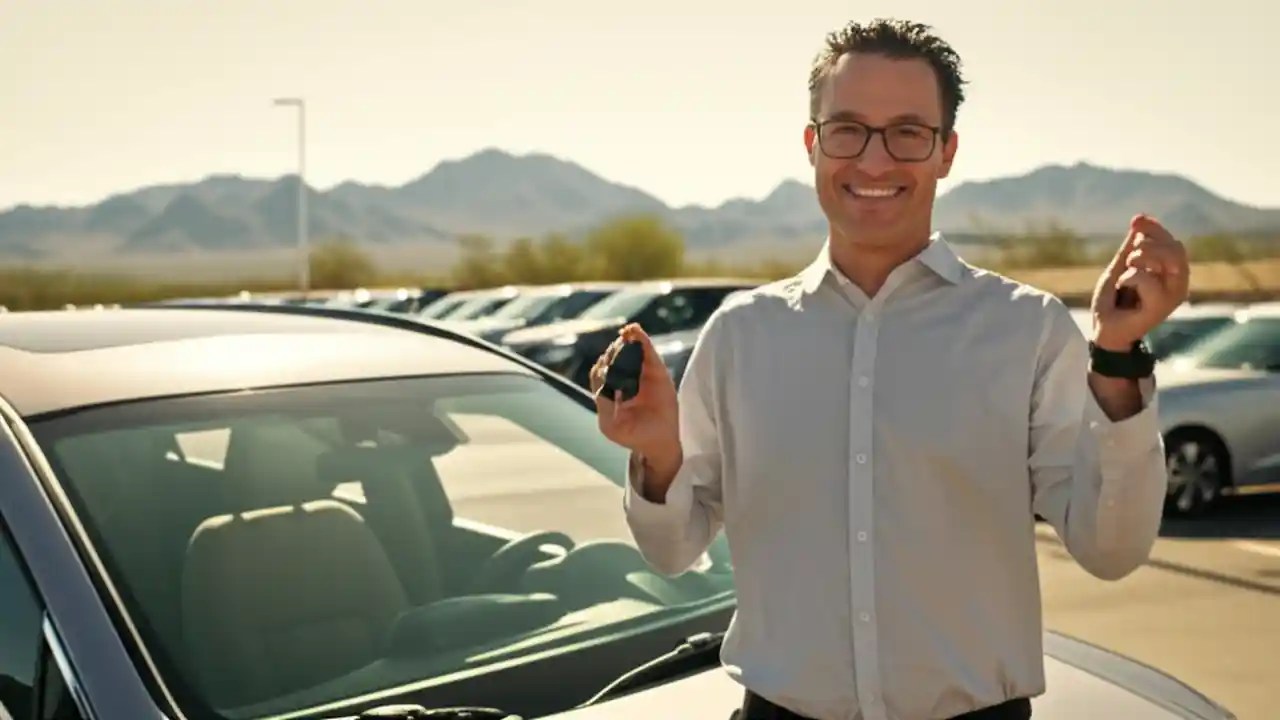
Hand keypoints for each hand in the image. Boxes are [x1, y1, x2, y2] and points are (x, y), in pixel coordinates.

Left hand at [589, 323, 680, 464]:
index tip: (605, 363)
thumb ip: (602, 400)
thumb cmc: (633, 435)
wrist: (658, 443)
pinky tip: (635, 332)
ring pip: (633, 350)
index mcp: (611, 390)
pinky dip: (643, 341)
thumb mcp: (609, 423)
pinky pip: (649, 354)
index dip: (603, 364)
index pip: (603, 370)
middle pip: (617, 356)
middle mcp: (627, 379)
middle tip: (618, 344)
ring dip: (629, 338)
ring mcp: (643, 375)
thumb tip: (602, 378)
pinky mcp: (658, 374)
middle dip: (615, 349)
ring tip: (627, 330)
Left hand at [1090, 214, 1190, 350]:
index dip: (1156, 229)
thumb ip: (1131, 248)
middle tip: (1130, 255)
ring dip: (1142, 257)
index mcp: (1171, 274)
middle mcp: (1177, 284)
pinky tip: (1122, 287)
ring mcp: (1171, 297)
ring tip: (1127, 269)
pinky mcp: (1160, 308)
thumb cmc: (1113, 302)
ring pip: (1169, 261)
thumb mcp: (1119, 268)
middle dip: (1150, 242)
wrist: (1104, 330)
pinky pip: (1148, 280)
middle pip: (1176, 249)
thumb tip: (1139, 220)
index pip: (1174, 244)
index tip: (1137, 221)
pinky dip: (1130, 277)